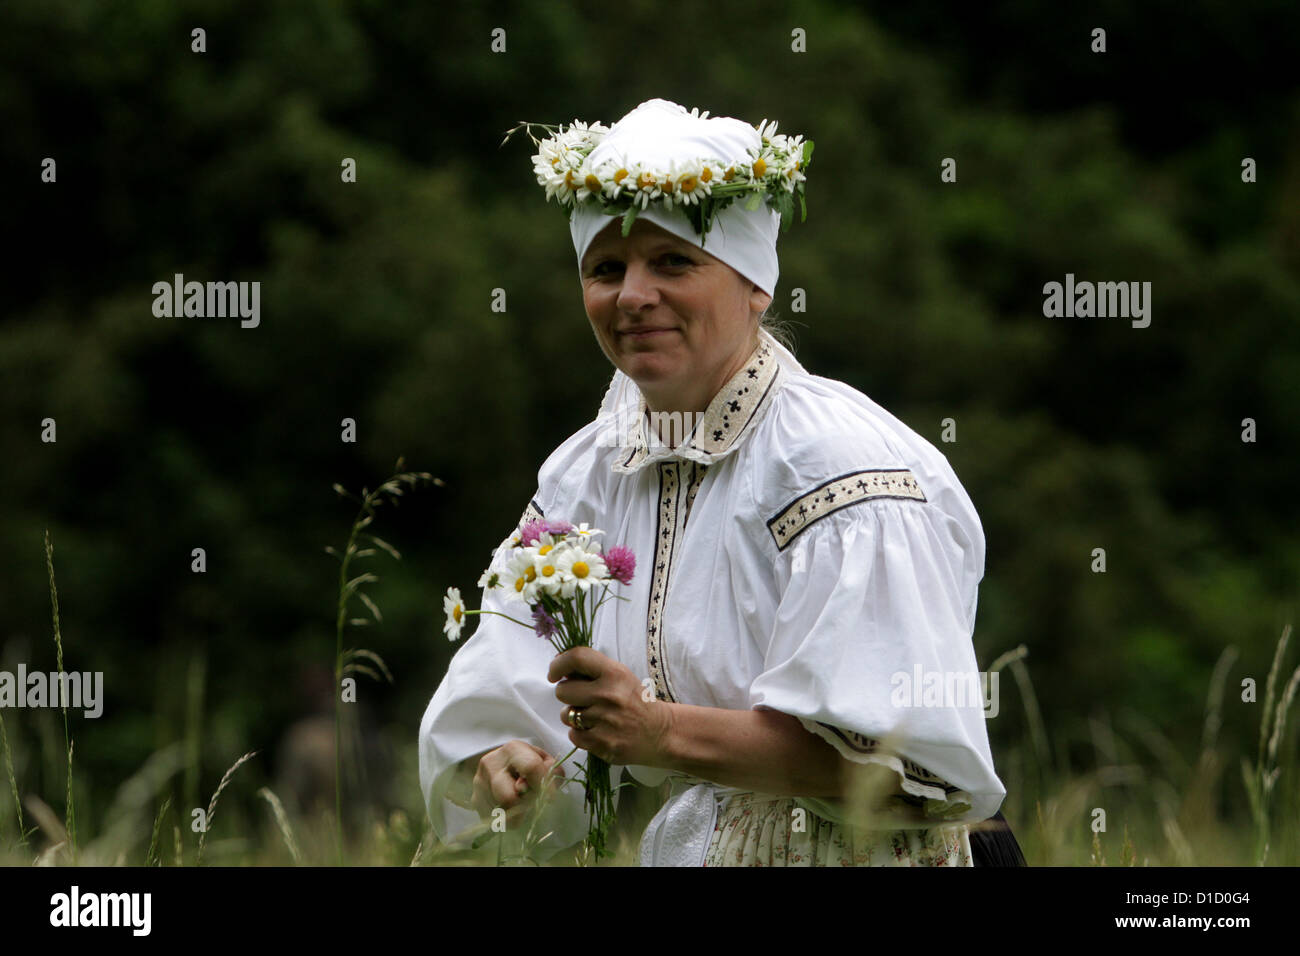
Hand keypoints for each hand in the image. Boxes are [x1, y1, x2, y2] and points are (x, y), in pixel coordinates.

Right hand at [470, 740, 565, 827]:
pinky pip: (495, 819)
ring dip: (518, 814)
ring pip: (503, 812)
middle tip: (534, 803)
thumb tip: (547, 788)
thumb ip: (551, 771)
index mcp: (512, 750)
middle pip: (510, 797)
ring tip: (523, 803)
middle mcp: (491, 765)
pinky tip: (512, 807)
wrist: (502, 764)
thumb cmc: (527, 762)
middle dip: (526, 805)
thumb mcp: (543, 760)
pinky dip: (508, 818)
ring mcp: (479, 783)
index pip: (530, 768)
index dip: (543, 786)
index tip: (551, 798)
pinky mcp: (475, 800)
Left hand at [548, 647, 672, 766]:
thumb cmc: (635, 701)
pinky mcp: (603, 744)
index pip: (577, 657)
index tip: (554, 673)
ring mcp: (606, 721)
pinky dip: (581, 734)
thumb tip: (559, 666)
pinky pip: (573, 736)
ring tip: (594, 717)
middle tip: (582, 699)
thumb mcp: (620, 677)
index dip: (558, 664)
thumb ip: (592, 670)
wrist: (660, 733)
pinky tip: (597, 731)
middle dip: (568, 694)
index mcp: (615, 674)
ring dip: (574, 716)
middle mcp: (609, 695)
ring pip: (566, 715)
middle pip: (562, 690)